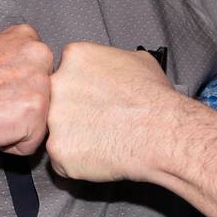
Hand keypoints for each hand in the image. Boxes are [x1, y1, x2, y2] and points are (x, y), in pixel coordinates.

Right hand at [0, 23, 53, 157]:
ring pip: (41, 121)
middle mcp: (37, 53)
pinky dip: (13, 146)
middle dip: (22, 108)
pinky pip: (33, 143)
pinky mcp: (34, 111)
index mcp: (25, 36)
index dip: (16, 88)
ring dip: (17, 128)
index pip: (41, 73)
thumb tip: (29, 78)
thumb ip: (15, 60)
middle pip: (47, 96)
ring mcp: (39, 82)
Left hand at [46, 41, 181, 182]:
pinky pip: (61, 157)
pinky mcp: (57, 149)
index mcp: (75, 57)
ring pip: (56, 129)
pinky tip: (99, 153)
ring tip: (103, 137)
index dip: (80, 86)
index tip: (92, 97)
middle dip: (72, 109)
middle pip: (54, 98)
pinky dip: (76, 160)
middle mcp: (58, 83)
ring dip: (74, 135)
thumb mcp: (137, 60)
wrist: (163, 133)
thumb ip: (110, 60)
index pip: (64, 70)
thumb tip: (111, 66)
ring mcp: (54, 118)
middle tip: (96, 118)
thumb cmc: (155, 99)